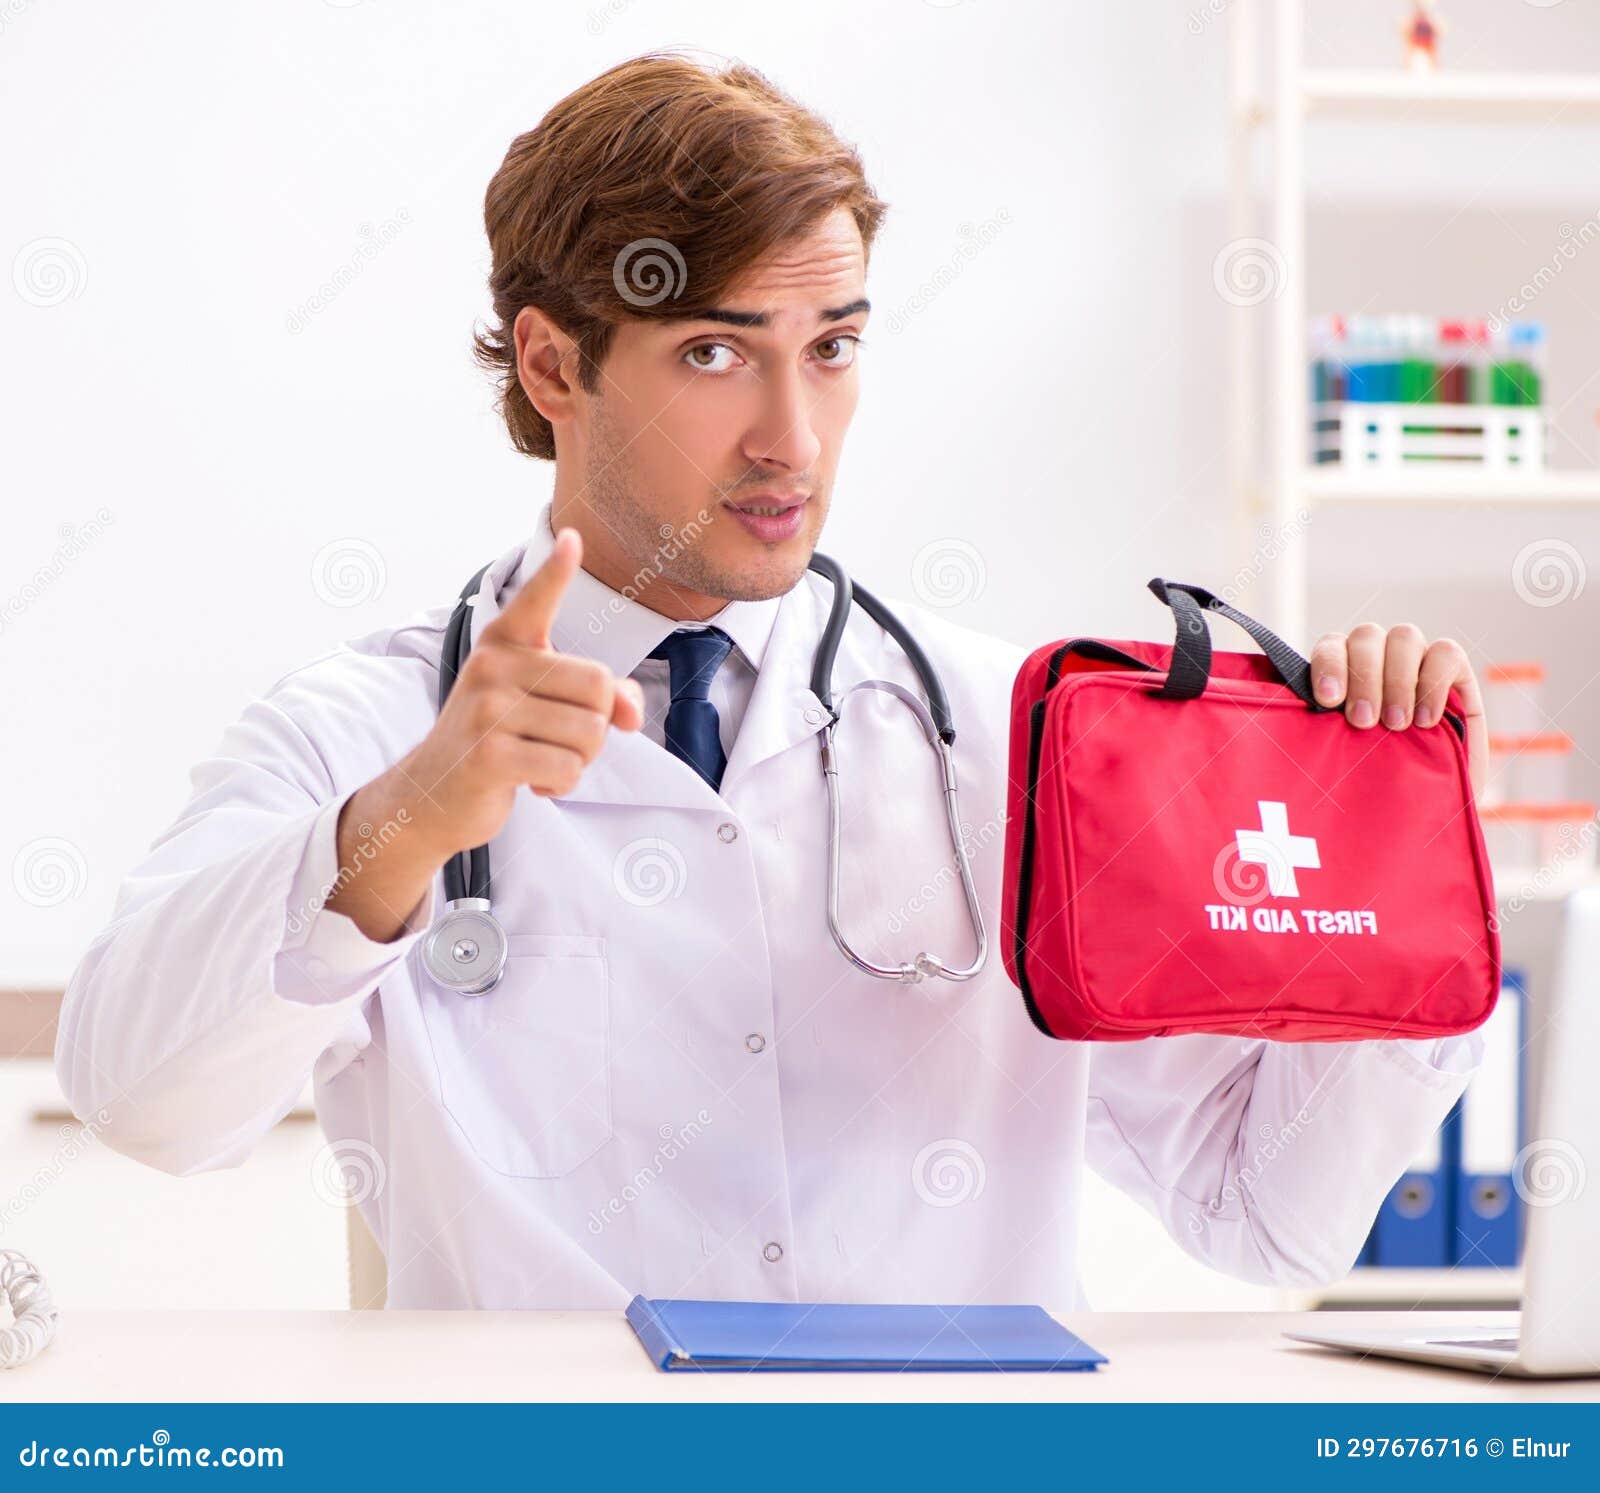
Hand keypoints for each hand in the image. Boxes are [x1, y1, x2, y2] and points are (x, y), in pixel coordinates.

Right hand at [402, 527, 645, 855]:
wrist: (431, 795)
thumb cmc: (498, 741)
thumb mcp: (542, 707)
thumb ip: (598, 698)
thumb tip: (632, 713)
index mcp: (504, 644)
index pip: (536, 599)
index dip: (556, 570)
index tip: (571, 537)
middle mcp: (493, 666)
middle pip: (598, 686)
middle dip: (596, 726)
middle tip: (558, 740)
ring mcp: (487, 709)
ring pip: (589, 733)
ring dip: (579, 760)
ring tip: (540, 759)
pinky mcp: (488, 755)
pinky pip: (567, 768)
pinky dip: (561, 785)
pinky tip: (530, 782)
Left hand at [1309, 624, 1486, 798]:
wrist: (1427, 804)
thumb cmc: (1375, 779)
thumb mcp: (1342, 758)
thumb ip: (1319, 733)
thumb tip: (1284, 722)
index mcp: (1343, 668)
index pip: (1331, 646)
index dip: (1328, 666)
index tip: (1328, 700)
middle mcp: (1378, 656)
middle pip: (1366, 637)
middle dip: (1364, 678)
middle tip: (1363, 721)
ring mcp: (1416, 658)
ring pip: (1404, 637)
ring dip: (1397, 680)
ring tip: (1396, 724)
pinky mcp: (1455, 669)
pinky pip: (1446, 652)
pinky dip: (1434, 681)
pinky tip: (1426, 719)